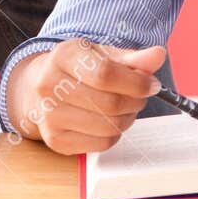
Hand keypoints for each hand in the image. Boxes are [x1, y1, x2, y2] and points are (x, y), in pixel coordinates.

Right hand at [7, 37, 164, 152]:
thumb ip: (133, 58)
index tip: (151, 84)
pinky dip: (115, 134)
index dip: (136, 82)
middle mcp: (50, 86)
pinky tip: (110, 120)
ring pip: (108, 126)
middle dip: (135, 101)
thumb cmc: (77, 68)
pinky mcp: (55, 140)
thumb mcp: (103, 54)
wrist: (39, 87)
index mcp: (63, 56)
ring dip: (127, 118)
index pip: (106, 74)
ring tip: (125, 107)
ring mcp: (50, 116)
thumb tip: (158, 56)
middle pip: (109, 103)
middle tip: (140, 96)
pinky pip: (101, 143)